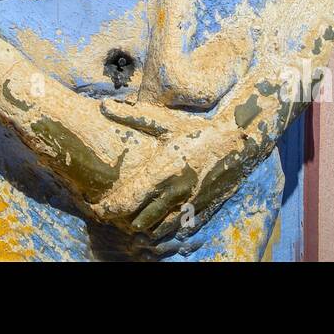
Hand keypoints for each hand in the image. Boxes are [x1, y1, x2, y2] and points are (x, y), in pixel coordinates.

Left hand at [87, 99, 254, 243]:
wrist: (235, 142)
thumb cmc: (196, 130)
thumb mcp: (164, 123)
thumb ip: (132, 117)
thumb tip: (104, 105)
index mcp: (160, 172)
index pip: (127, 201)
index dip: (108, 208)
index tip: (97, 207)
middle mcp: (173, 193)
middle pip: (139, 221)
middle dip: (124, 219)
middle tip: (115, 212)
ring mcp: (188, 204)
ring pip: (159, 228)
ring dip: (145, 226)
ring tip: (135, 217)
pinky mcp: (202, 209)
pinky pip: (179, 229)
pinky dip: (166, 229)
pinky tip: (159, 222)